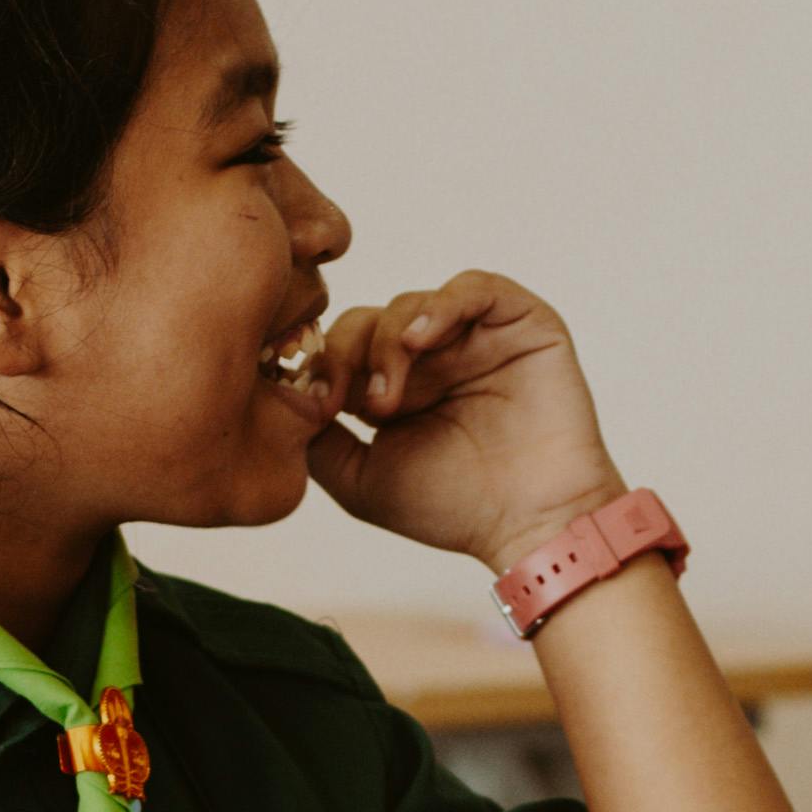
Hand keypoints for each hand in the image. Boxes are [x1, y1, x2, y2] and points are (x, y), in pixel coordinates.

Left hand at [301, 270, 623, 571]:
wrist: (529, 524)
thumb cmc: (454, 508)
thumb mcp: (359, 477)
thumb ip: (317, 438)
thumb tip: (282, 397)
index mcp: (395, 385)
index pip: (341, 347)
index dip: (321, 364)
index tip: (316, 403)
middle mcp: (433, 355)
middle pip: (368, 318)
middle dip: (350, 355)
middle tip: (360, 406)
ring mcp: (476, 335)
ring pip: (412, 302)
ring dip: (389, 340)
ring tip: (391, 393)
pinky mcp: (521, 321)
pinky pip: (474, 287)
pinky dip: (441, 305)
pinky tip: (420, 340)